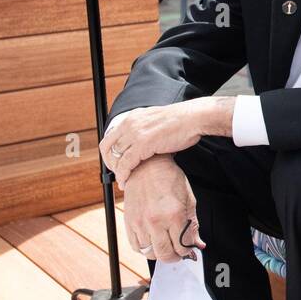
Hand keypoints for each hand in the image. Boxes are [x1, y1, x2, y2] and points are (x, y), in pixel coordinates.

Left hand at [101, 98, 234, 184]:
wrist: (193, 118)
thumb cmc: (182, 122)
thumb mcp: (156, 121)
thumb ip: (146, 128)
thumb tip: (145, 140)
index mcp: (132, 118)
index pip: (110, 136)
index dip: (109, 153)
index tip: (115, 163)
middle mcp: (130, 124)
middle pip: (107, 147)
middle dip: (109, 163)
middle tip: (117, 173)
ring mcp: (134, 134)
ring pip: (115, 157)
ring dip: (116, 172)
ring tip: (122, 180)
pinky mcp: (142, 144)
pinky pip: (125, 164)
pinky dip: (123, 175)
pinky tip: (125, 182)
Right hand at [121, 156, 203, 263]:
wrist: (147, 166)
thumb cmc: (169, 180)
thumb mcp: (189, 200)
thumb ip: (192, 225)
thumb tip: (197, 245)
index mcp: (174, 214)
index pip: (182, 246)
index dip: (188, 251)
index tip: (189, 249)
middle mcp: (155, 221)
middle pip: (165, 254)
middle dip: (175, 257)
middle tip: (179, 252)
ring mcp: (140, 223)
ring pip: (150, 253)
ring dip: (160, 253)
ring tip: (166, 246)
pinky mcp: (129, 222)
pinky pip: (136, 247)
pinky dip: (145, 249)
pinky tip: (152, 242)